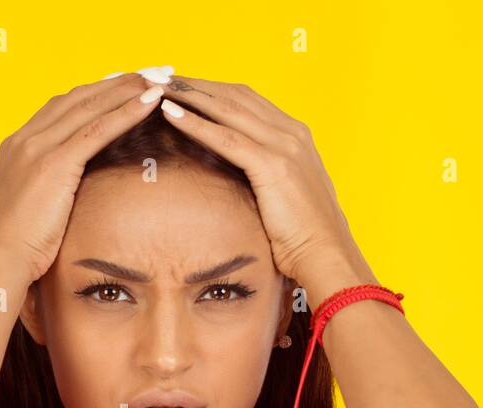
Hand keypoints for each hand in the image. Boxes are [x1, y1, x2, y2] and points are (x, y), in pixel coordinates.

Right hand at [0, 74, 166, 283]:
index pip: (59, 108)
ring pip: (90, 106)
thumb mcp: (18, 212)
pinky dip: (127, 111)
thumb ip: (28, 196)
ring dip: (127, 90)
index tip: (119, 87)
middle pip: (77, 98)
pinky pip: (98, 129)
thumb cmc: (9, 250)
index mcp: (15, 148)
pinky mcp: (55, 164)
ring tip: (158, 79)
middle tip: (147, 73)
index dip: (92, 94)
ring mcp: (37, 148)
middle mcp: (24, 140)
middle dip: (115, 83)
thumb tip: (36, 203)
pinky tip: (151, 102)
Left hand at [151, 74, 375, 289]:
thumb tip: (235, 177)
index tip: (179, 86)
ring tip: (156, 86)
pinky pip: (226, 138)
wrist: (326, 256)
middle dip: (194, 84)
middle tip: (158, 76)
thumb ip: (265, 176)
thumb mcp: (284, 195)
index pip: (246, 99)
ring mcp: (285, 146)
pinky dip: (196, 123)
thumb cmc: (303, 237)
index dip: (210, 90)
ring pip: (227, 108)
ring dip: (188, 95)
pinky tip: (170, 114)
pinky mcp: (273, 166)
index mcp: (295, 136)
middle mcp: (292, 132)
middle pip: (234, 94)